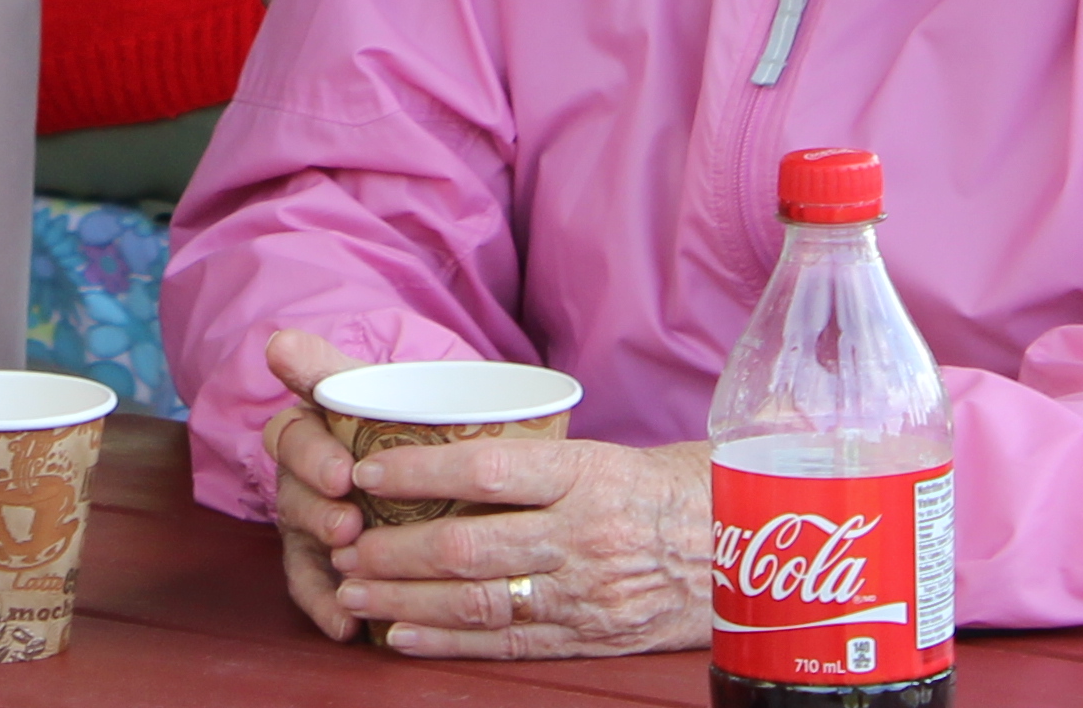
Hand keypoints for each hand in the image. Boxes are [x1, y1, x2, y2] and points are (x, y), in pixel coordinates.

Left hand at [256, 326, 712, 662]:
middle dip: (395, 550)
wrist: (738, 552)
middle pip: (469, 545)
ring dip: (405, 598)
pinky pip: (505, 644)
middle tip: (345, 546)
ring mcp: (583, 594)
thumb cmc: (657, 491)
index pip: (487, 469)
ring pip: (478, 600)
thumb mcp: (606, 455)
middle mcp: (582, 536)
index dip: (420, 471)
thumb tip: (441, 439)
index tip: (366, 470)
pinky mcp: (586, 638)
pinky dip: (447, 642)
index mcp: (586, 475)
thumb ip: (534, 456)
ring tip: (353, 590)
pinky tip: (402, 634)